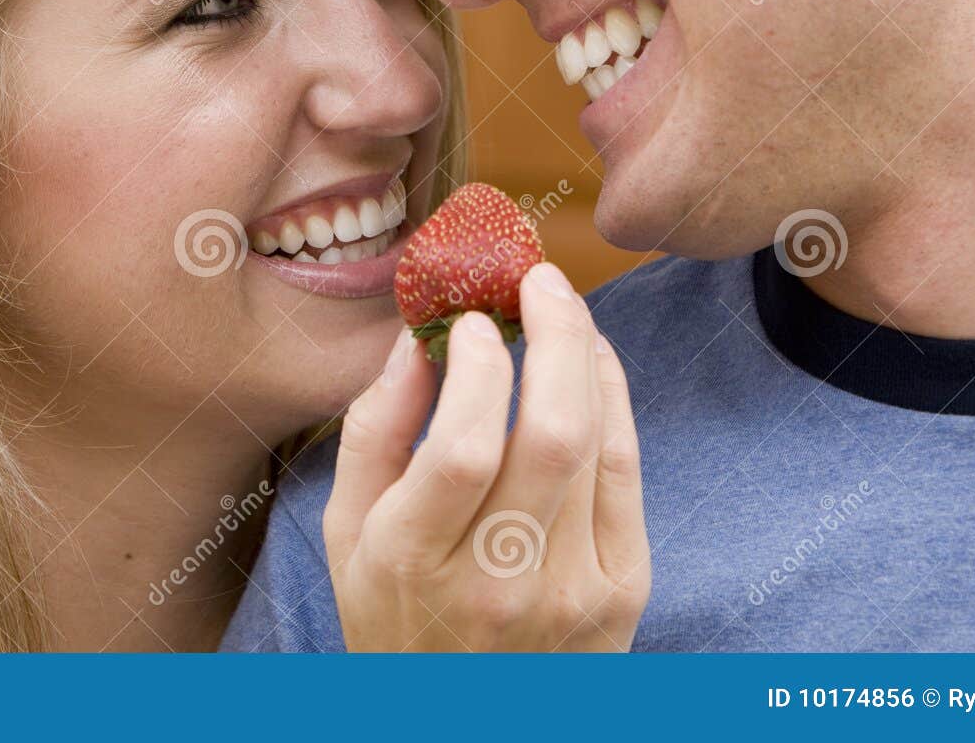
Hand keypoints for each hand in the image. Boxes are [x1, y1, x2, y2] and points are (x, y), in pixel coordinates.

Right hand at [323, 262, 649, 651]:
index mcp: (411, 562)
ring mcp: (570, 591)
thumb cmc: (393, 616)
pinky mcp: (622, 592)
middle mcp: (497, 581)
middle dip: (555, 334)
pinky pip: (628, 471)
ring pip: (598, 443)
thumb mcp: (346, 530)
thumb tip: (418, 334)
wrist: (463, 728)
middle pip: (551, 433)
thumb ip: (373, 427)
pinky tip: (594, 364)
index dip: (478, 365)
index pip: (464, 447)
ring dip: (587, 356)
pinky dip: (616, 401)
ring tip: (563, 311)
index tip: (472, 319)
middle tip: (542, 278)